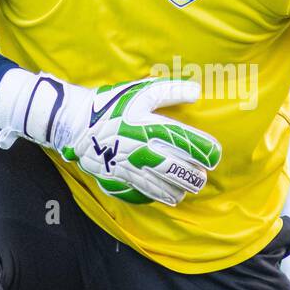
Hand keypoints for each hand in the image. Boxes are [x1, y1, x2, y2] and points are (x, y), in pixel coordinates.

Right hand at [0, 72, 220, 205]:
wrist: (74, 122)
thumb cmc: (110, 104)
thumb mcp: (139, 92)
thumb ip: (169, 92)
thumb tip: (196, 91)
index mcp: (149, 125)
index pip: (184, 140)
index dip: (203, 150)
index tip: (215, 156)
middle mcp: (141, 148)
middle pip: (174, 167)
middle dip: (192, 176)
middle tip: (202, 178)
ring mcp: (129, 164)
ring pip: (160, 183)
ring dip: (178, 188)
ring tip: (189, 189)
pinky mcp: (117, 175)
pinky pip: (142, 189)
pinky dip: (159, 195)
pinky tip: (169, 197)